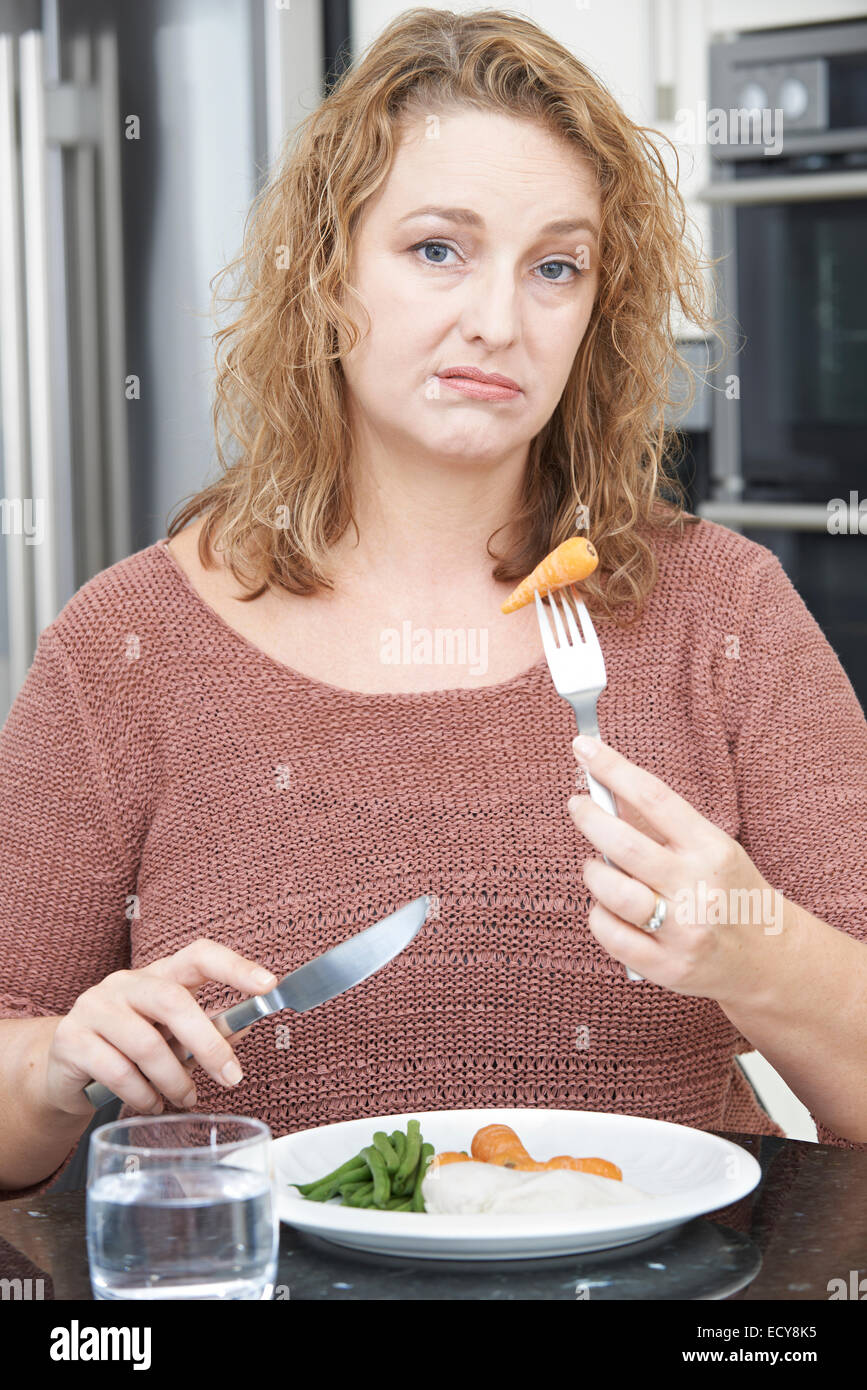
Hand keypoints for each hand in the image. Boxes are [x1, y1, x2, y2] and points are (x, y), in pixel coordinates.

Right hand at [44, 940, 277, 1115]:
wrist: (65, 1069)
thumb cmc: (129, 1049)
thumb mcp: (170, 1037)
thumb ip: (206, 1032)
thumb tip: (244, 1029)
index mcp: (156, 974)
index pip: (198, 956)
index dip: (235, 967)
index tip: (268, 985)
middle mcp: (123, 983)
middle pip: (173, 1001)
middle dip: (208, 1043)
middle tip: (232, 1077)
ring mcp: (94, 1008)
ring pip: (146, 1044)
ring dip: (174, 1080)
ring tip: (186, 1099)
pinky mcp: (71, 1041)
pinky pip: (117, 1072)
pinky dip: (143, 1095)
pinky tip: (152, 1104)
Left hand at [567, 735, 780, 1000]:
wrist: (767, 959)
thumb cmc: (729, 893)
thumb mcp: (712, 849)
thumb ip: (664, 827)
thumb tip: (607, 793)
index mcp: (712, 849)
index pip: (654, 798)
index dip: (614, 768)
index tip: (585, 748)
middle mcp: (698, 888)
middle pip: (624, 845)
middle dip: (590, 818)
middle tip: (578, 806)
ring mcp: (683, 930)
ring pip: (611, 892)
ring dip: (593, 872)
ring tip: (596, 867)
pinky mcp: (666, 966)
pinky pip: (610, 933)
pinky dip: (598, 915)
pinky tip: (607, 908)